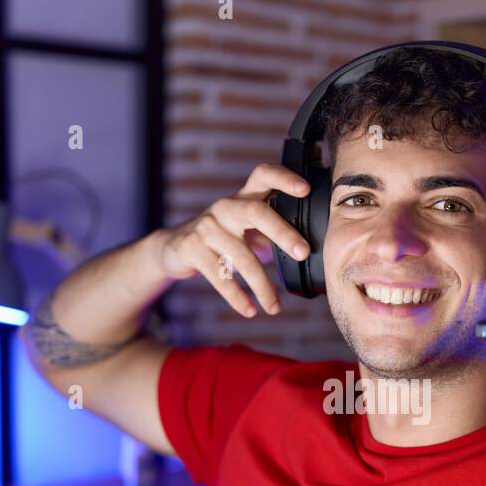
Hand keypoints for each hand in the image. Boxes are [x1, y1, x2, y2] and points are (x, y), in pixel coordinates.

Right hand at [155, 162, 311, 316]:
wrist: (174, 248)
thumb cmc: (222, 238)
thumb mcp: (246, 227)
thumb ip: (273, 230)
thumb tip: (311, 250)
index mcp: (243, 197)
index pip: (263, 174)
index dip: (284, 178)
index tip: (306, 189)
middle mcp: (224, 207)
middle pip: (256, 212)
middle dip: (282, 232)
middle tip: (303, 253)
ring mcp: (206, 227)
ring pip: (241, 257)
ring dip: (261, 285)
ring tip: (275, 307)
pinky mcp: (192, 249)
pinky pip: (220, 277)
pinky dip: (237, 297)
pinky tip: (250, 310)